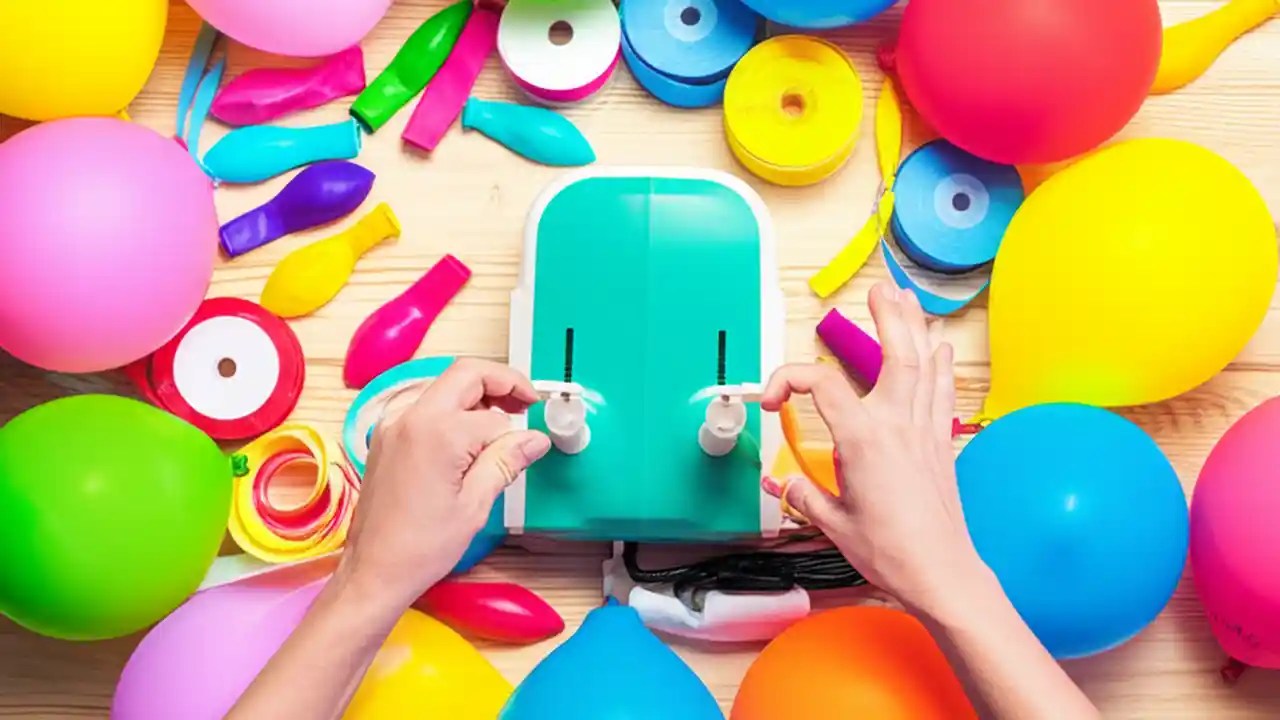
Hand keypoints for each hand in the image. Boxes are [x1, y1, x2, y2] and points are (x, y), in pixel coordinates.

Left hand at [335, 359, 550, 610]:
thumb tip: (535, 439)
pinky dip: (452, 408)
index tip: (534, 440)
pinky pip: (425, 405)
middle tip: (528, 401)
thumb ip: (506, 461)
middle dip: (502, 381)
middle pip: (466, 373)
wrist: (373, 570)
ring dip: (477, 392)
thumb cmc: (421, 547)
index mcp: (437, 433)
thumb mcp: (475, 505)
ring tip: (503, 418)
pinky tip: (469, 433)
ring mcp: (393, 424)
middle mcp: (410, 418)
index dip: (519, 429)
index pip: (494, 416)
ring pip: (444, 385)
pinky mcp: (385, 435)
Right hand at [760, 283, 986, 614]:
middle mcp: (898, 425)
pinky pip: (943, 393)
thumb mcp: (833, 524)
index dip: (788, 381)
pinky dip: (942, 366)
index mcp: (864, 439)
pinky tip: (941, 349)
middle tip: (878, 291)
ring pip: (925, 366)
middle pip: (896, 355)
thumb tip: (782, 481)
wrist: (941, 573)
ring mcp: (925, 431)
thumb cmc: (889, 552)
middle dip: (888, 318)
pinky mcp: (941, 445)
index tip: (772, 402)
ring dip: (916, 329)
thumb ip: (803, 495)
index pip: (821, 387)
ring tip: (907, 301)